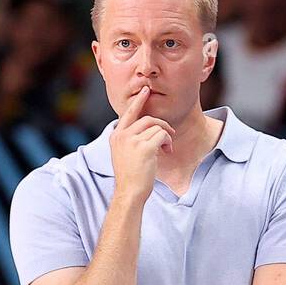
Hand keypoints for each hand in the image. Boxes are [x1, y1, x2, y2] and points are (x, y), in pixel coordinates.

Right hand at [110, 84, 175, 203]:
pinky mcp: (144, 148)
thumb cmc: (130, 178)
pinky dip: (168, 142)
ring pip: (156, 127)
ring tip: (166, 149)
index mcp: (116, 136)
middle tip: (170, 135)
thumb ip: (130, 140)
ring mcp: (132, 141)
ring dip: (166, 136)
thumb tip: (147, 130)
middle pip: (147, 119)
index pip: (128, 113)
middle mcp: (122, 135)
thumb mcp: (124, 155)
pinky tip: (167, 151)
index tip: (146, 91)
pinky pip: (162, 135)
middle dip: (162, 125)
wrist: (129, 193)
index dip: (139, 101)